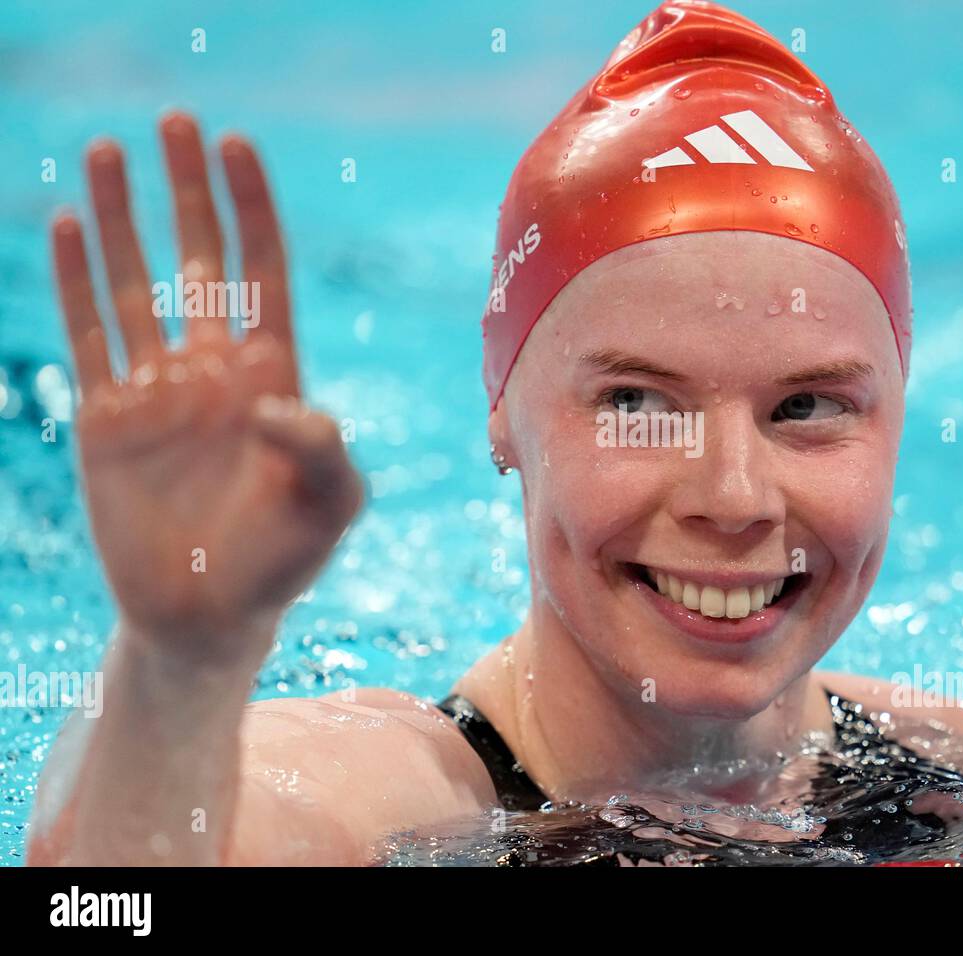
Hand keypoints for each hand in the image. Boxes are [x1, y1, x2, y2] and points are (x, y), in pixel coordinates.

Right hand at [51, 111, 362, 658]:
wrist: (208, 617)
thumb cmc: (283, 561)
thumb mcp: (332, 506)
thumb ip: (324, 449)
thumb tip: (273, 401)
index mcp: (276, 374)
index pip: (262, 269)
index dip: (251, 208)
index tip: (237, 145)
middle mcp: (216, 368)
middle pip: (200, 258)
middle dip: (189, 191)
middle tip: (175, 121)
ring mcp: (158, 388)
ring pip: (136, 284)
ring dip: (124, 217)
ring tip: (107, 150)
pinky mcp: (106, 418)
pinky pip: (88, 335)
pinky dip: (76, 281)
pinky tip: (71, 225)